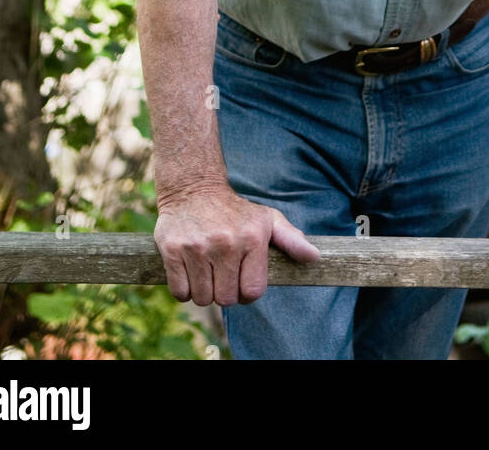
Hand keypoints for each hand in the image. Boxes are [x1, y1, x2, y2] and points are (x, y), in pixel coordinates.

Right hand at [154, 180, 321, 306]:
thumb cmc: (235, 211)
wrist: (194, 188)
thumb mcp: (267, 219)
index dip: (246, 292)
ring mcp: (197, 247)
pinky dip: (183, 288)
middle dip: (224, 292)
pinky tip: (190, 269)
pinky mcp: (172, 249)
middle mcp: (225, 243)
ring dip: (203, 291)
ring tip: (206, 269)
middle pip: (226, 299)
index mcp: (252, 238)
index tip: (240, 279)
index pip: (252, 292)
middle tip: (221, 272)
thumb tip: (315, 258)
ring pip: (202, 299)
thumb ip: (292, 240)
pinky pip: (180, 292)